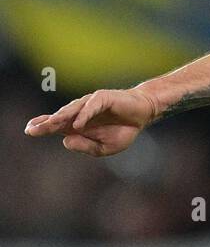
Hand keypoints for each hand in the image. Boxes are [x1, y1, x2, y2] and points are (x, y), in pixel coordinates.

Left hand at [23, 88, 158, 156]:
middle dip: (46, 123)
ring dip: (61, 117)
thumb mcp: (105, 148)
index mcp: (78, 124)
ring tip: (50, 124)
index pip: (56, 125)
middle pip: (60, 117)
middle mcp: (80, 112)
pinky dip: (84, 115)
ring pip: (72, 110)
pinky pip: (91, 107)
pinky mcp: (103, 98)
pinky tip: (77, 124)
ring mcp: (90, 103)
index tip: (29, 131)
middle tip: (31, 129)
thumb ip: (86, 147)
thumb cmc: (123, 129)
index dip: (43, 127)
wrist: (144, 114)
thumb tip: (66, 141)